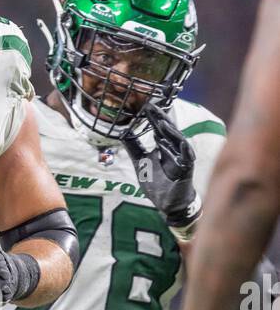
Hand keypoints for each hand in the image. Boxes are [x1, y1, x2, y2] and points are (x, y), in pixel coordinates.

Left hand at [122, 104, 199, 227]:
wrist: (167, 203)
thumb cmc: (157, 183)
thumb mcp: (140, 163)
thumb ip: (134, 148)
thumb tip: (122, 133)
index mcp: (163, 146)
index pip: (158, 128)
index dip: (152, 117)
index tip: (144, 105)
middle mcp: (173, 148)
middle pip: (167, 130)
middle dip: (160, 118)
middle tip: (151, 106)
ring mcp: (181, 157)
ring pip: (177, 140)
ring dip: (170, 131)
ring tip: (161, 122)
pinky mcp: (187, 169)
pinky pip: (187, 158)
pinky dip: (184, 150)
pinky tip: (181, 143)